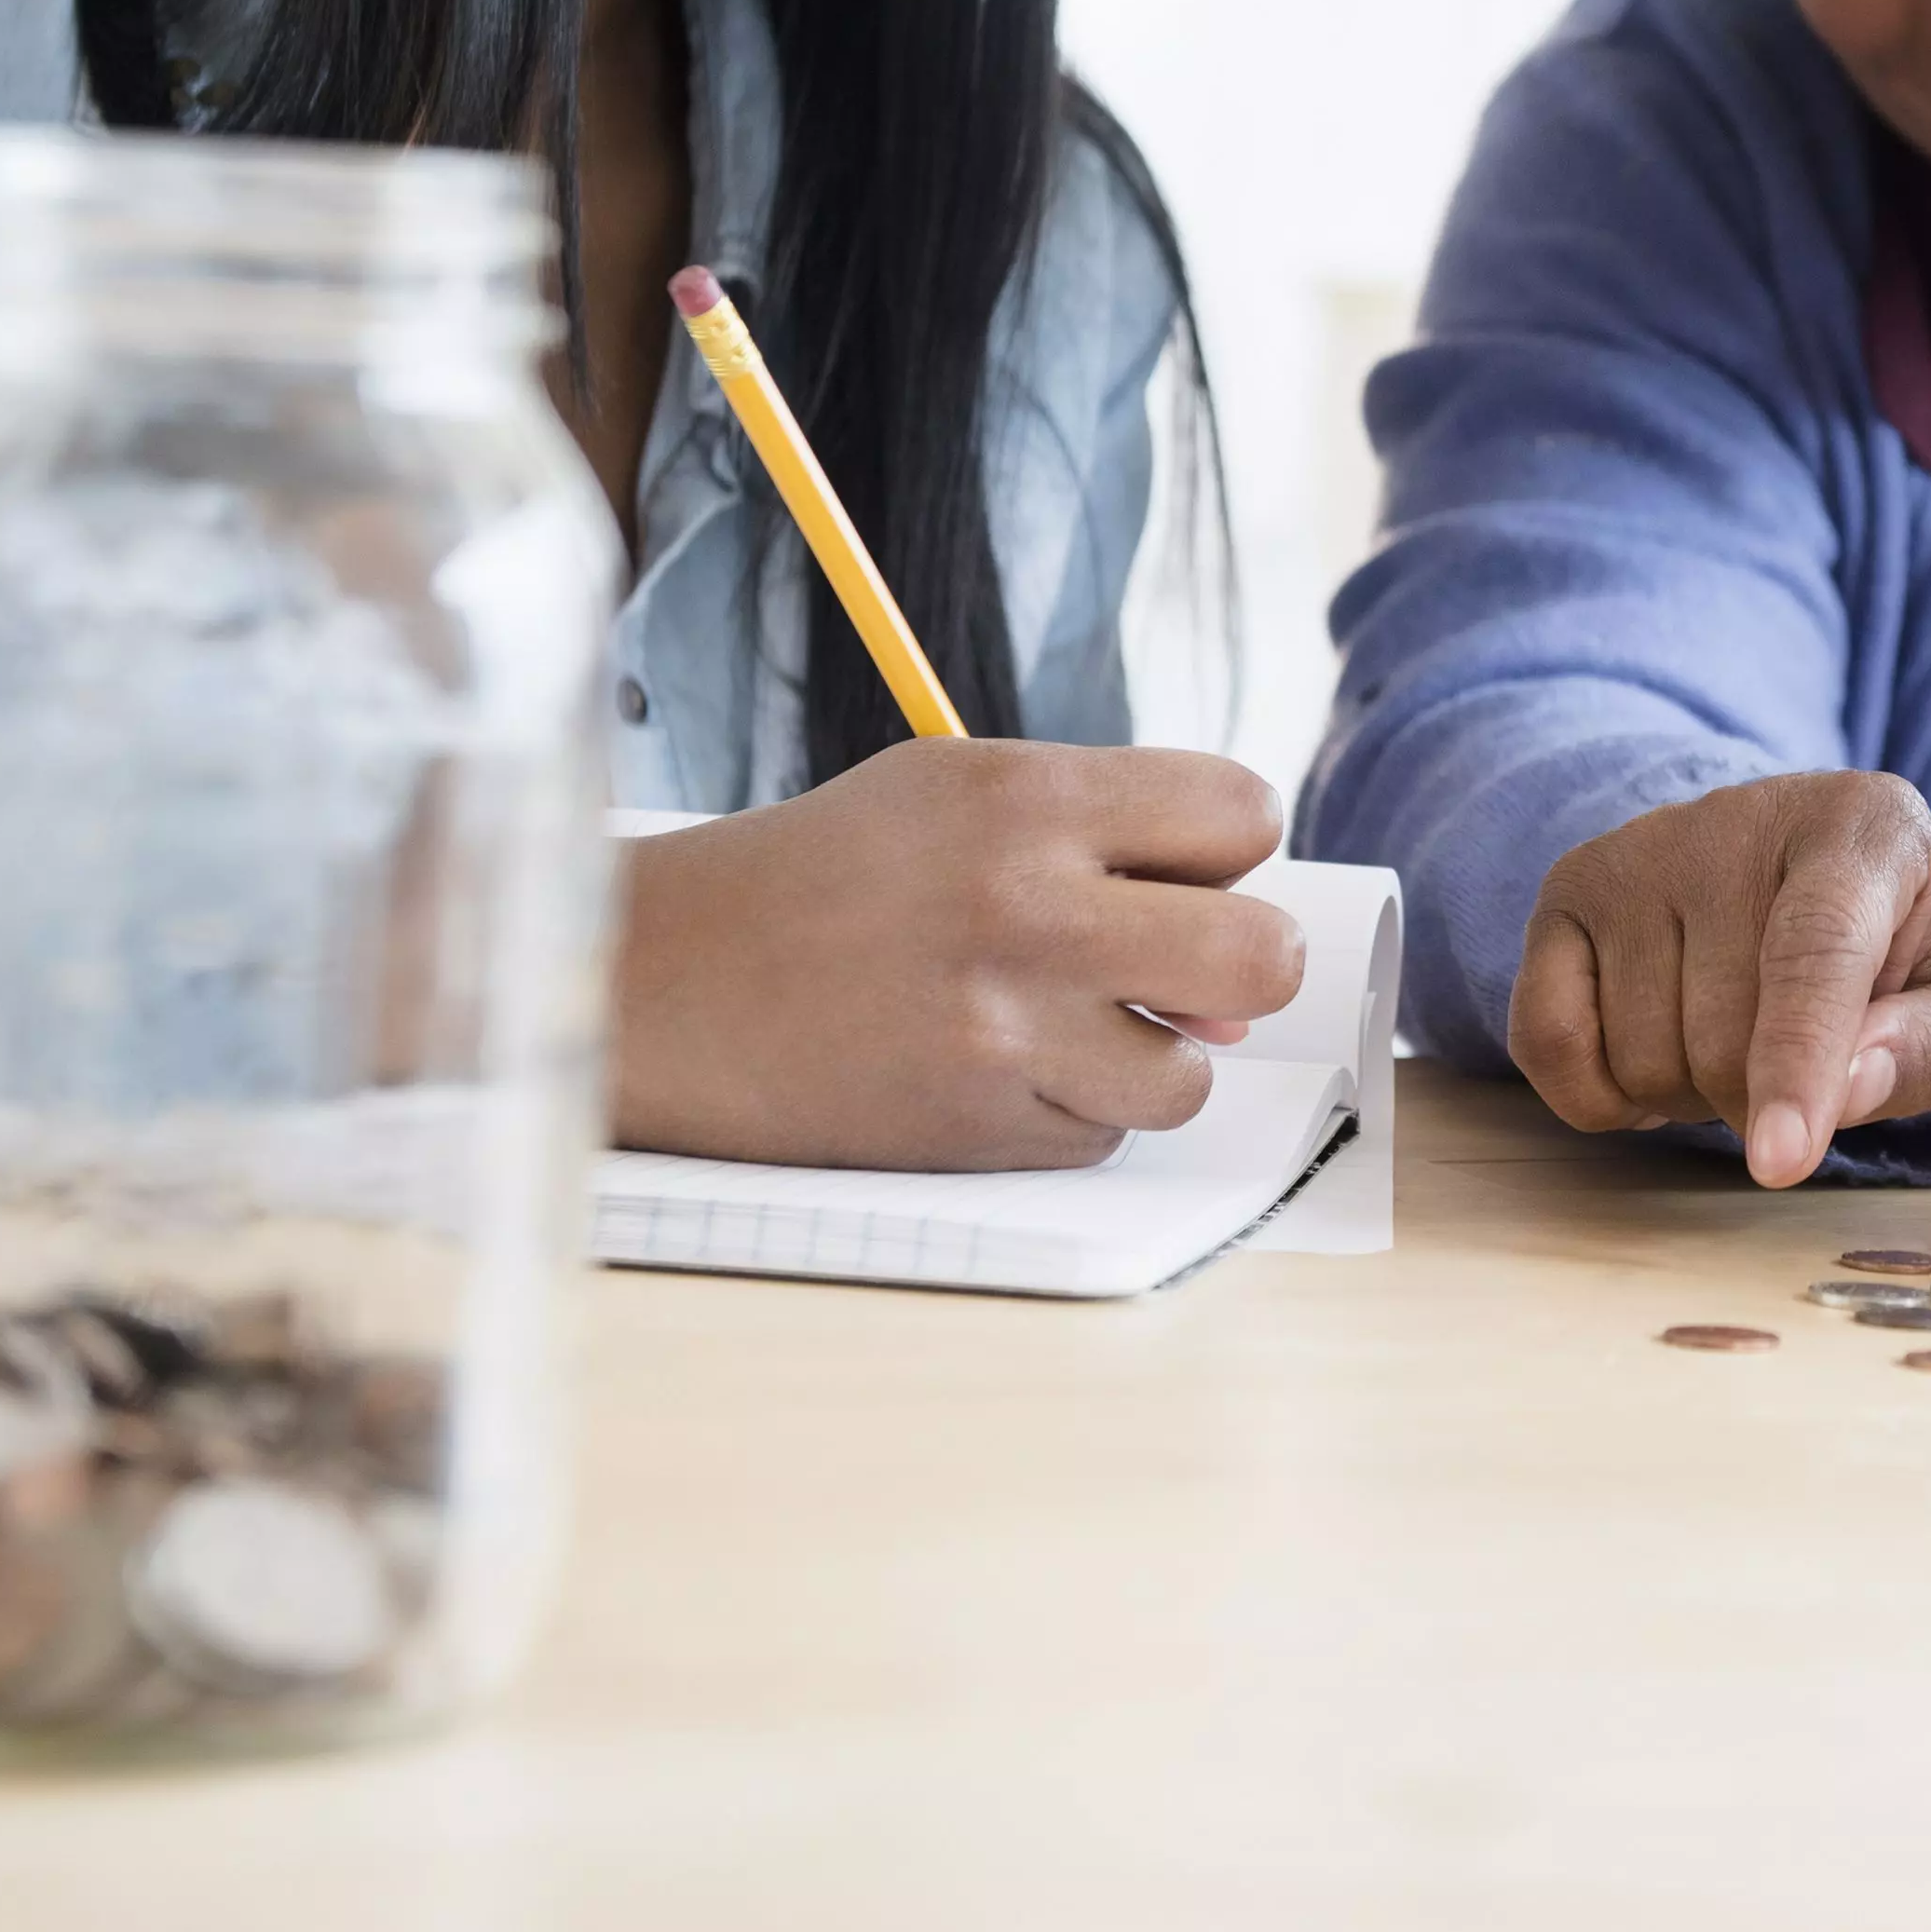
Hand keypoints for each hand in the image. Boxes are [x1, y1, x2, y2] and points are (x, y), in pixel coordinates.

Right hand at [607, 739, 1303, 1169]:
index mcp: (1029, 797)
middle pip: (1264, 956)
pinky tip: (988, 1069)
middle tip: (1178, 969)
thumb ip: (1111, 849)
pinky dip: (1066, 1111)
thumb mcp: (958, 796)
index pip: (1243, 812)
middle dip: (1242, 966)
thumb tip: (1239, 982)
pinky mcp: (977, 1128)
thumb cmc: (825, 878)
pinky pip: (1102, 1135)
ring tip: (1054, 1022)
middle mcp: (1030, 908)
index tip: (1184, 867)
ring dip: (1145, 1058)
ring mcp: (1006, 1031)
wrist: (666, 984)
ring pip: (1191, 1075)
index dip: (1229, 847)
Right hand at [1509, 770, 1930, 1186]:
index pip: (1816, 952)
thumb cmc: (1894, 947)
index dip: (1798, 1066)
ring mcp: (1641, 847)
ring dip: (1689, 1097)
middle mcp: (1739, 815)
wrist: (1796, 867)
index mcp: (1862, 826)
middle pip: (1724, 1034)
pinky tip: (1656, 1051)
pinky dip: (1600, 1097)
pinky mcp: (1571, 886)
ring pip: (1640, 1055)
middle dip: (1759, 1099)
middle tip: (1796, 1065)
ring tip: (1733, 1034)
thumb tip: (1848, 1090)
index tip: (1781, 1161)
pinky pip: (1549, 1043)